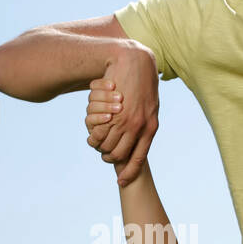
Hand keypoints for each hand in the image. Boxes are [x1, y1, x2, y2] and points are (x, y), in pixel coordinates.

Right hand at [83, 43, 158, 184]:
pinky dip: (95, 134)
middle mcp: (139, 127)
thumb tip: (140, 138)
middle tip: (103, 156)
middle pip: (120, 155)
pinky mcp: (113, 111)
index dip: (130, 172)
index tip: (122, 182)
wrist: (136, 60)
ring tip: (96, 143)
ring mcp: (126, 120)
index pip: (139, 158)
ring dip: (100, 147)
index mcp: (150, 127)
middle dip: (110, 158)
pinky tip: (92, 132)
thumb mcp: (150, 106)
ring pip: (108, 145)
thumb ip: (145, 123)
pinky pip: (100, 132)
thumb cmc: (144, 83)